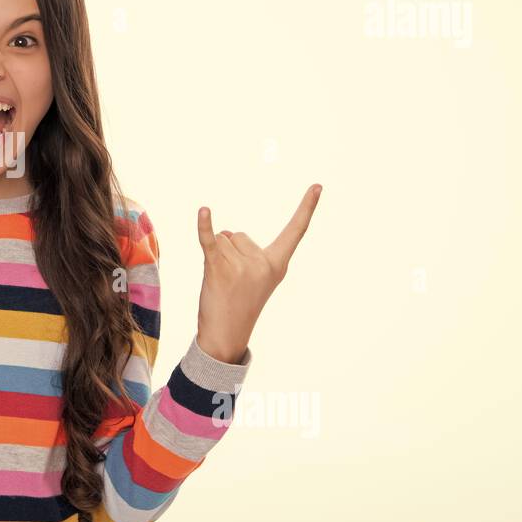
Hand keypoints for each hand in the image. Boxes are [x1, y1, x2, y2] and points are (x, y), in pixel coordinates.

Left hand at [194, 184, 321, 363]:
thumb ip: (247, 252)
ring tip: (219, 283)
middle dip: (228, 253)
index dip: (306, 207)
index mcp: (277, 265)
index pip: (295, 231)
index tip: (317, 185)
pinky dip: (203, 225)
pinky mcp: (218, 268)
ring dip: (214, 257)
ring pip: (220, 239)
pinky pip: (209, 240)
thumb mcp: (255, 279)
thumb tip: (224, 232)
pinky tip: (204, 210)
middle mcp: (263, 263)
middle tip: (230, 283)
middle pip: (237, 235)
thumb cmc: (239, 305)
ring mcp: (242, 267)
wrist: (225, 336)